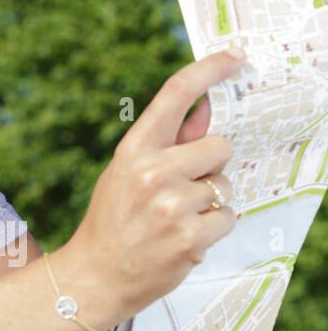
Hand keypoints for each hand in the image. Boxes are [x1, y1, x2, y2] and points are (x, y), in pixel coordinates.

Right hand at [56, 49, 244, 327]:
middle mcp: (152, 172)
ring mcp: (172, 206)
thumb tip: (206, 111)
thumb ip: (168, 145)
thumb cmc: (113, 220)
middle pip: (218, 146)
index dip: (208, 70)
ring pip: (224, 186)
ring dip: (210, 202)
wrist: (96, 275)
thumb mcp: (127, 173)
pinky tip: (183, 238)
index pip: (174, 96)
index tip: (234, 55)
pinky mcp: (190, 237)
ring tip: (176, 220)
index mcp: (133, 150)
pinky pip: (227, 217)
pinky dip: (212, 229)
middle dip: (210, 166)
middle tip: (182, 189)